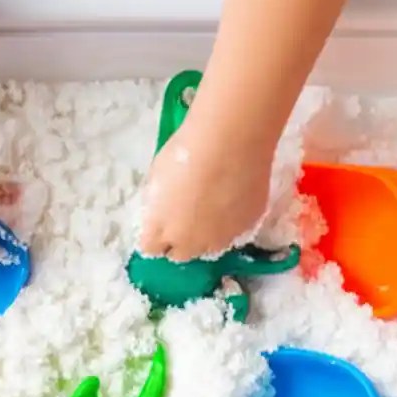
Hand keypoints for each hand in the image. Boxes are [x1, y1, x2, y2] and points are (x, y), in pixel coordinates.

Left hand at [139, 129, 269, 261]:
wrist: (230, 142)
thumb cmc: (185, 152)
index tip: (160, 223)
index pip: (151, 248)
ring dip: (205, 234)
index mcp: (159, 231)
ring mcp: (219, 238)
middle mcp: (188, 243)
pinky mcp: (246, 228)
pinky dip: (230, 221)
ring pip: (209, 247)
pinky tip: (232, 198)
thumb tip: (162, 210)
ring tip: (210, 207)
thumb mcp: (156, 178)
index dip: (155, 236)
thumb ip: (158, 204)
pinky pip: (234, 231)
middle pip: (179, 254)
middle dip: (179, 240)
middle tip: (185, 216)